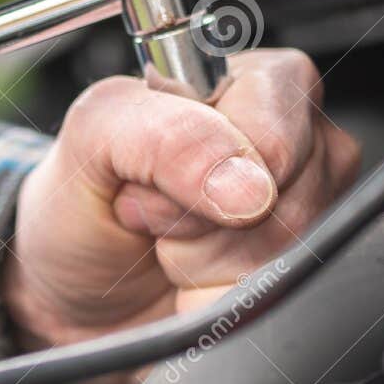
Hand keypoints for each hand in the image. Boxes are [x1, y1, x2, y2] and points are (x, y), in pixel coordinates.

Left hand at [3, 49, 358, 383]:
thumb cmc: (83, 205)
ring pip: (288, 256)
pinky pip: (281, 300)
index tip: (151, 184)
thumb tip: (247, 185)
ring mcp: (310, 210)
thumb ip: (161, 134)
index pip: (273, 137)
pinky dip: (220, 303)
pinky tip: (193, 285)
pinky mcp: (302, 271)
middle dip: (204, 230)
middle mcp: (299, 139)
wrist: (73, 294)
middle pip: (287, 204)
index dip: (204, 176)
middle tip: (157, 220)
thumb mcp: (89, 141)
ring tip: (172, 248)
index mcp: (254, 80)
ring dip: (209, 269)